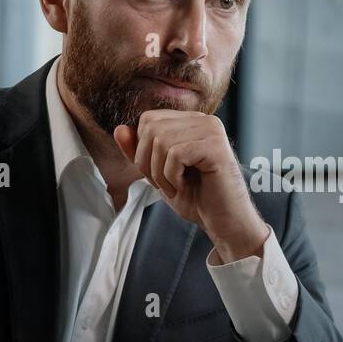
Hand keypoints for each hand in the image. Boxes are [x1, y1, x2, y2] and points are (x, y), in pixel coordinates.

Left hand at [114, 110, 269, 263]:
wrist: (223, 222)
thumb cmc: (196, 198)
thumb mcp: (157, 173)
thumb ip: (138, 152)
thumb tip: (119, 129)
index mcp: (191, 121)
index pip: (148, 119)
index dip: (142, 149)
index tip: (158, 174)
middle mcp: (203, 120)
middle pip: (151, 127)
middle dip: (148, 162)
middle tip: (165, 184)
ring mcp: (212, 130)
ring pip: (161, 141)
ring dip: (160, 172)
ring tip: (175, 187)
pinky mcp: (216, 146)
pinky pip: (175, 154)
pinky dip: (171, 176)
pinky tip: (183, 186)